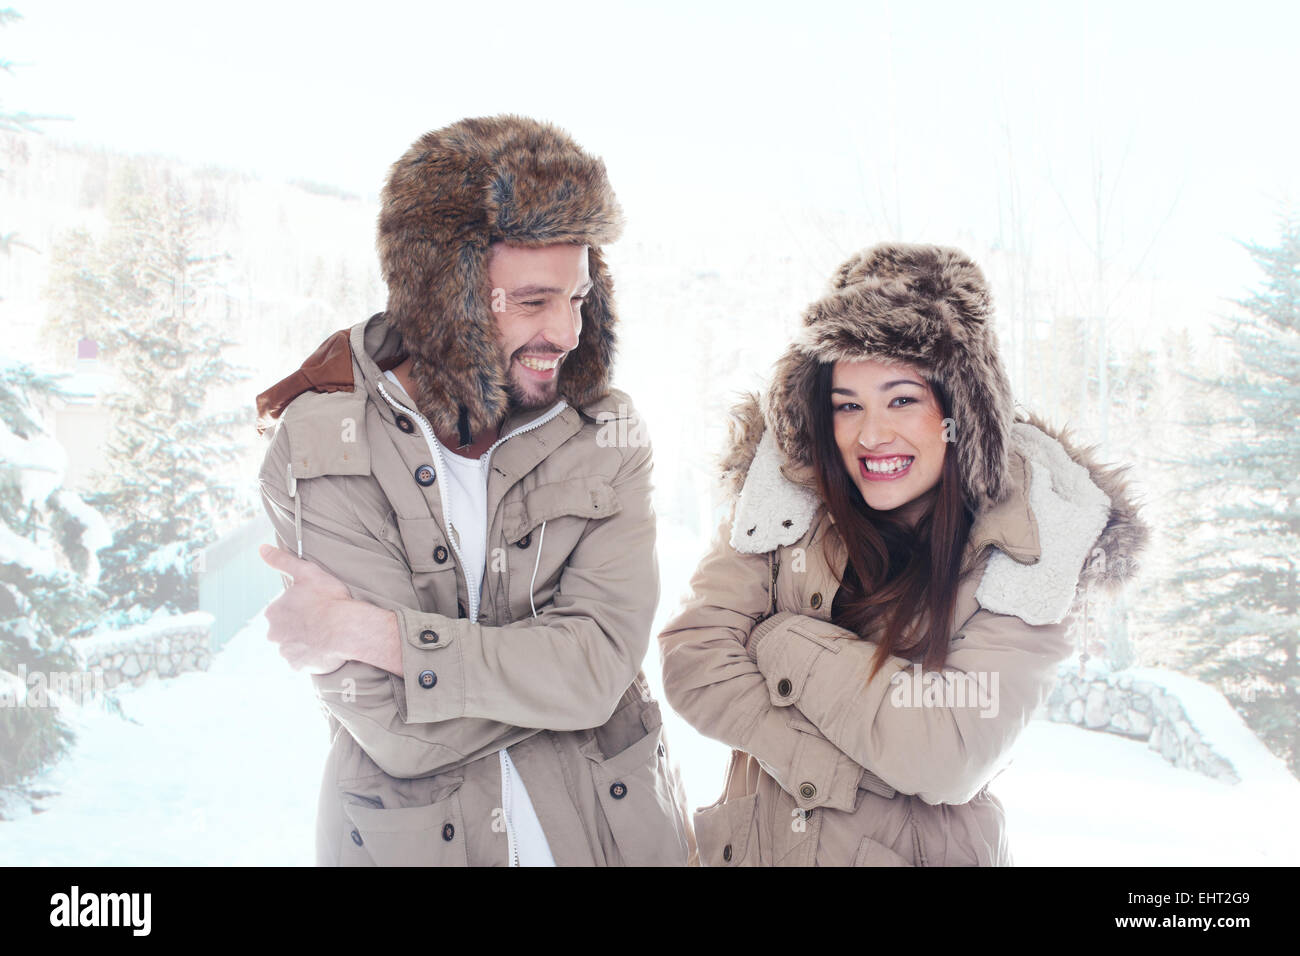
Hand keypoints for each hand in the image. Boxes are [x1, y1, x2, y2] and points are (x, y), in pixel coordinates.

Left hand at [259, 544, 383, 674]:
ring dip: (305, 641)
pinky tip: (325, 648)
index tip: (316, 606)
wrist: (346, 629)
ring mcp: (285, 651)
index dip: (301, 607)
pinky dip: (311, 656)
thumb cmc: (328, 599)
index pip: (283, 609)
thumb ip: (282, 560)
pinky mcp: (298, 666)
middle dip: (299, 626)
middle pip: (285, 629)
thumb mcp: (306, 572)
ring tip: (325, 635)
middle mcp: (274, 633)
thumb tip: (262, 549)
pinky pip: (303, 661)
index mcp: (273, 612)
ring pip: (293, 645)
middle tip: (321, 621)